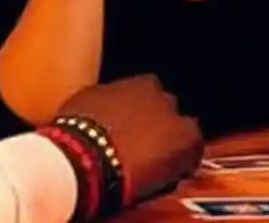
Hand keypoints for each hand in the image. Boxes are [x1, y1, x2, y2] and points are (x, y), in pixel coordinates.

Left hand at [58, 74, 202, 204]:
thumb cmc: (120, 178)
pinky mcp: (102, 87)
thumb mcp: (157, 182)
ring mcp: (133, 89)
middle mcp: (167, 103)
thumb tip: (164, 163)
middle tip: (138, 145)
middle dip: (155, 122)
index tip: (165, 162)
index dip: (177, 151)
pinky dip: (105, 108)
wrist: (78, 162)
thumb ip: (169, 163)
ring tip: (115, 134)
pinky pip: (108, 96)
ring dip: (132, 109)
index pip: (190, 139)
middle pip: (166, 109)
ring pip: (139, 95)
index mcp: (186, 132)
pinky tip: (95, 127)